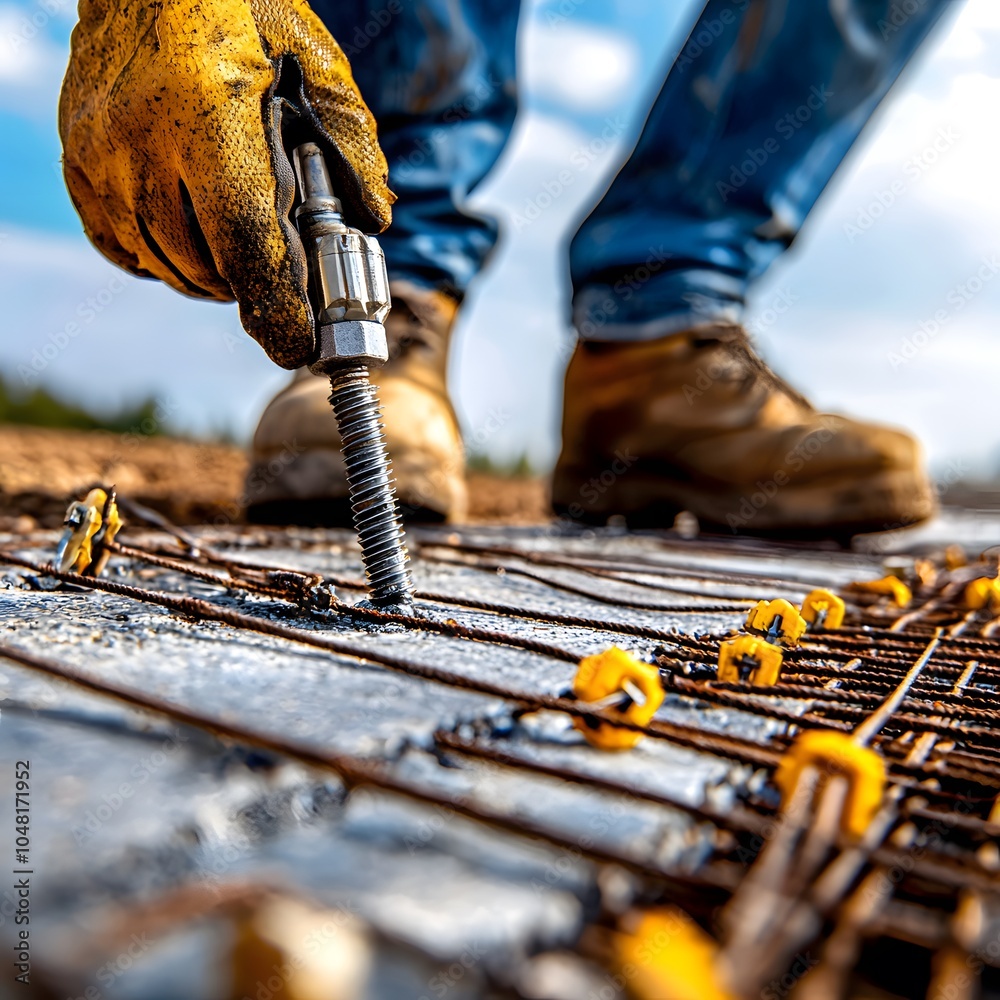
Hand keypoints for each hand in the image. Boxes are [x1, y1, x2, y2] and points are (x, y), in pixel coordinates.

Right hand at [59, 0, 393, 367]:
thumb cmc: (241, 10)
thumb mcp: (313, 59)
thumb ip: (352, 139)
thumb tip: (374, 219)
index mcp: (208, 117)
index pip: (245, 244)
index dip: (275, 308)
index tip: (296, 346)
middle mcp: (141, 142)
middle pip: (207, 265)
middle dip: (253, 284)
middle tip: (280, 271)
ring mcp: (98, 154)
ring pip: (167, 264)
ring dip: (212, 273)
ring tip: (239, 244)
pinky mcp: (76, 160)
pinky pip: (123, 247)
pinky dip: (164, 258)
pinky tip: (192, 234)